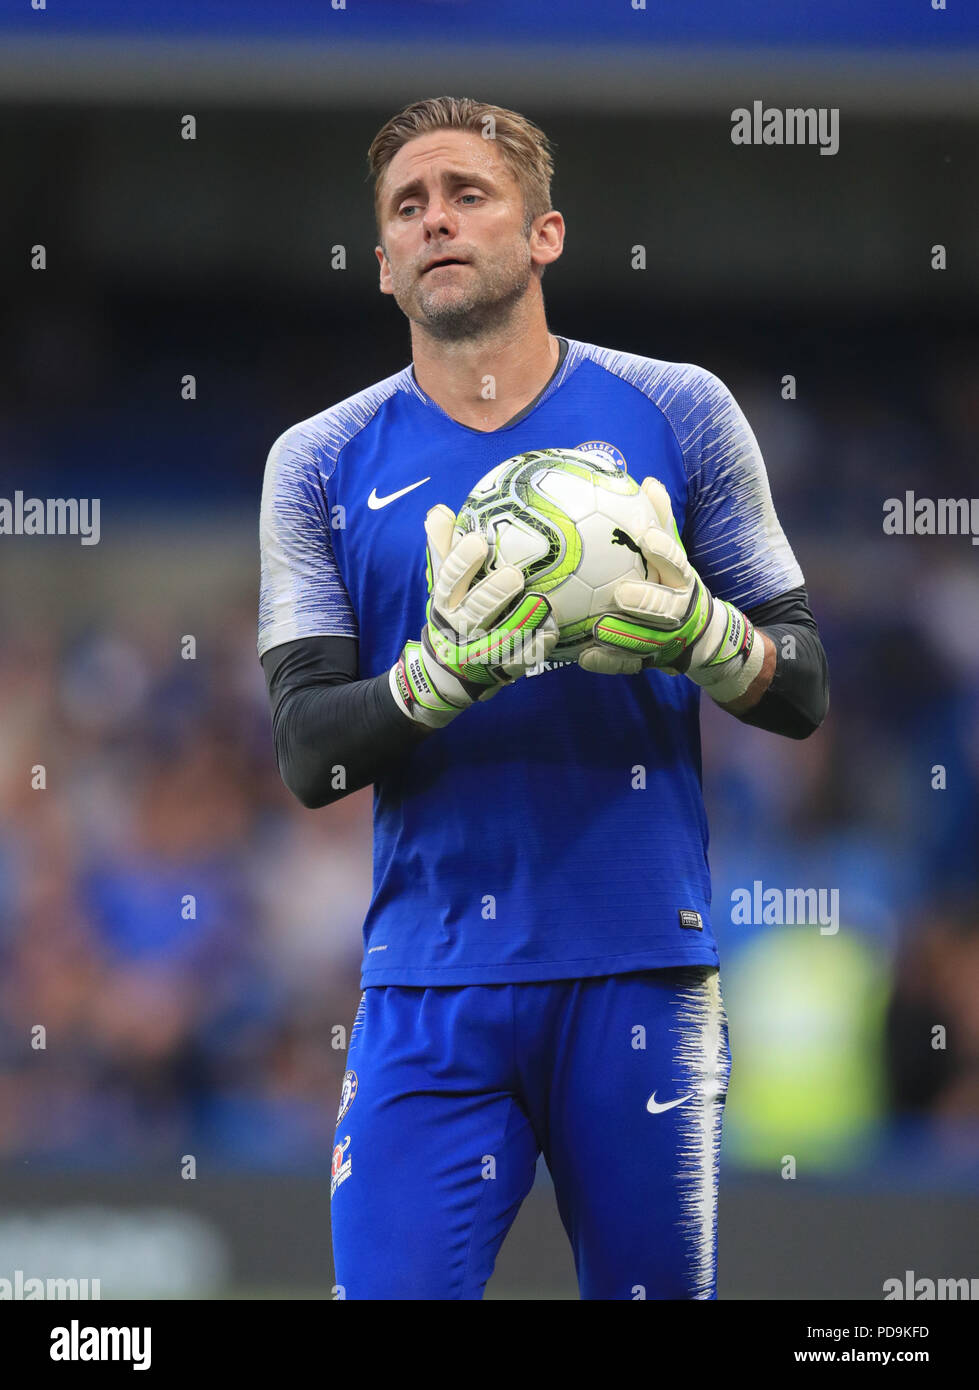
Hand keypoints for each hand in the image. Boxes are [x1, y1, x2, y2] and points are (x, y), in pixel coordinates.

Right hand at [390, 504, 557, 726]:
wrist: (448, 669)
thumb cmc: (453, 612)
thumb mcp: (442, 582)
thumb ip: (444, 549)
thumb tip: (440, 511)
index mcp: (446, 602)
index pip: (449, 579)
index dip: (462, 562)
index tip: (477, 541)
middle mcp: (459, 627)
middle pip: (475, 610)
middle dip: (494, 593)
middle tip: (515, 575)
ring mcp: (479, 651)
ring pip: (500, 637)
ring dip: (522, 622)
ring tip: (542, 603)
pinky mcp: (499, 668)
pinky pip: (520, 660)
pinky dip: (536, 647)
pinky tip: (552, 632)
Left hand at [577, 477, 763, 703]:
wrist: (699, 634)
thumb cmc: (673, 584)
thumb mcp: (673, 554)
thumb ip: (660, 523)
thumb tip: (649, 482)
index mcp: (684, 582)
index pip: (679, 564)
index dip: (666, 552)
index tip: (647, 538)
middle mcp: (678, 612)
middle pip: (667, 607)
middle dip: (647, 600)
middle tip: (622, 594)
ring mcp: (665, 640)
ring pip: (647, 640)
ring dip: (623, 636)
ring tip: (599, 630)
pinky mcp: (650, 662)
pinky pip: (628, 665)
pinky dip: (608, 662)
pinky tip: (584, 658)